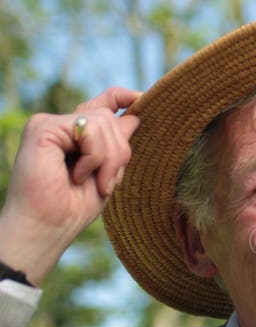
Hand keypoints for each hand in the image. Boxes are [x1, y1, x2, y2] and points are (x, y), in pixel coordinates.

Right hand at [0, 87, 140, 285]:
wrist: (48, 228)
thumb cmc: (74, 208)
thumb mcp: (106, 172)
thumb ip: (116, 143)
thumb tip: (135, 116)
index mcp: (76, 136)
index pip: (103, 105)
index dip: (123, 98)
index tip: (141, 98)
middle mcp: (62, 125)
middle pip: (111, 119)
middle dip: (120, 153)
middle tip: (107, 183)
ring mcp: (50, 124)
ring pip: (104, 122)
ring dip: (108, 159)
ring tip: (93, 182)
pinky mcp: (43, 127)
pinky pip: (89, 129)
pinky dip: (93, 157)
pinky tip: (77, 176)